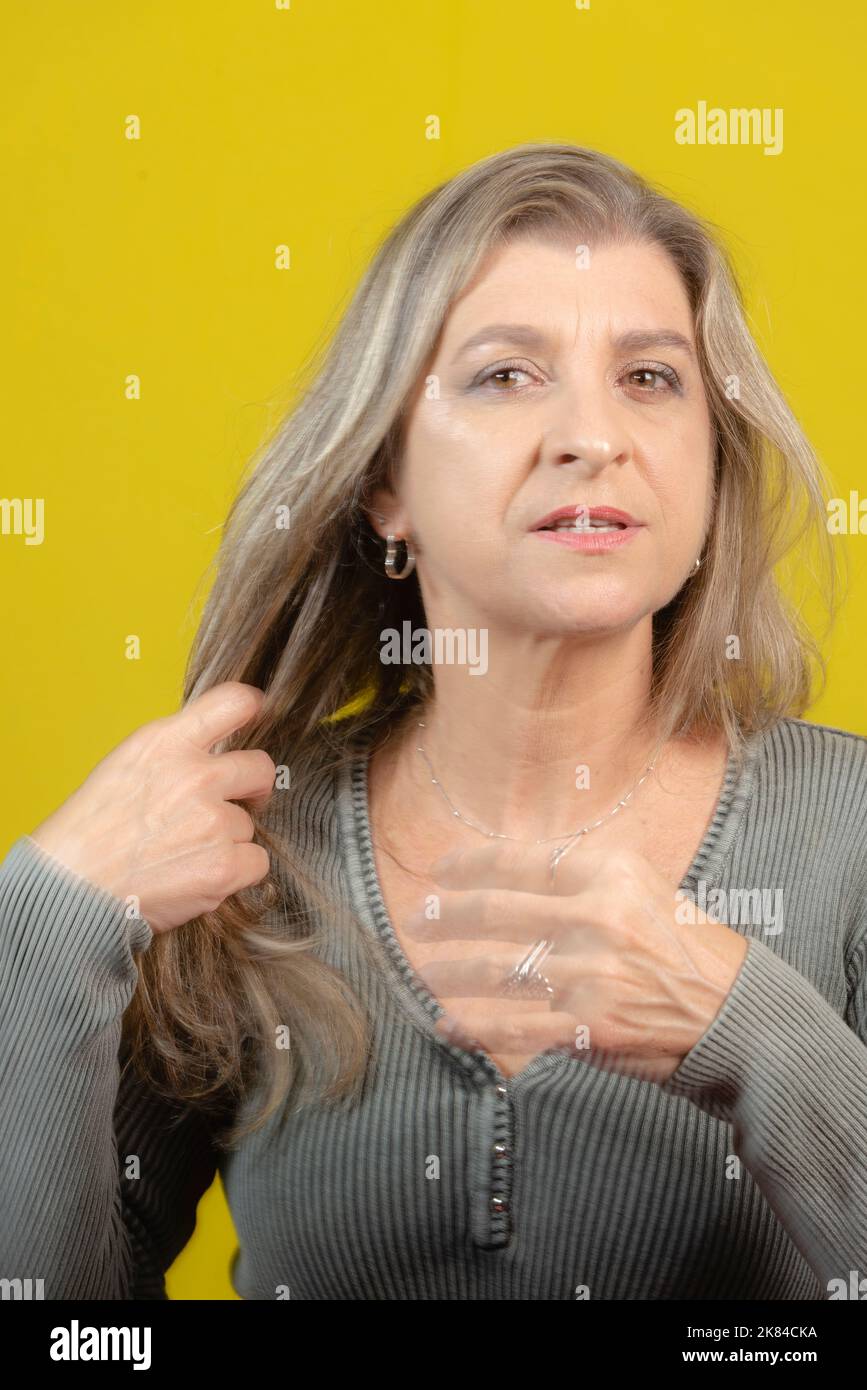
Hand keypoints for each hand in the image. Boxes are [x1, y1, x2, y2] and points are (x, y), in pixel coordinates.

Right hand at [29, 682, 274, 933]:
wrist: (70, 889)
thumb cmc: (90, 832)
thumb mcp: (125, 765)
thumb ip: (173, 753)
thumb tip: (214, 751)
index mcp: (166, 743)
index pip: (233, 702)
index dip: (252, 707)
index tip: (257, 715)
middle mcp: (195, 776)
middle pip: (260, 767)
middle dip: (251, 787)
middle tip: (233, 803)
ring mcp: (213, 821)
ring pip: (248, 825)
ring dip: (227, 839)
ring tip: (184, 853)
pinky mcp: (224, 865)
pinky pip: (256, 861)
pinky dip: (235, 872)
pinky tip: (199, 874)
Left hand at [404, 840, 748, 1083]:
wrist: (734, 1015)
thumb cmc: (686, 948)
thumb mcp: (644, 887)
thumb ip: (583, 875)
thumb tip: (508, 869)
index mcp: (610, 874)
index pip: (522, 860)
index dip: (471, 865)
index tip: (441, 870)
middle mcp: (596, 919)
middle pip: (497, 912)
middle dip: (446, 916)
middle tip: (415, 919)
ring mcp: (590, 977)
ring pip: (496, 971)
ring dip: (448, 971)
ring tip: (421, 970)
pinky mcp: (588, 1029)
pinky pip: (513, 1026)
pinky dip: (472, 1026)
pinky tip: (445, 1023)